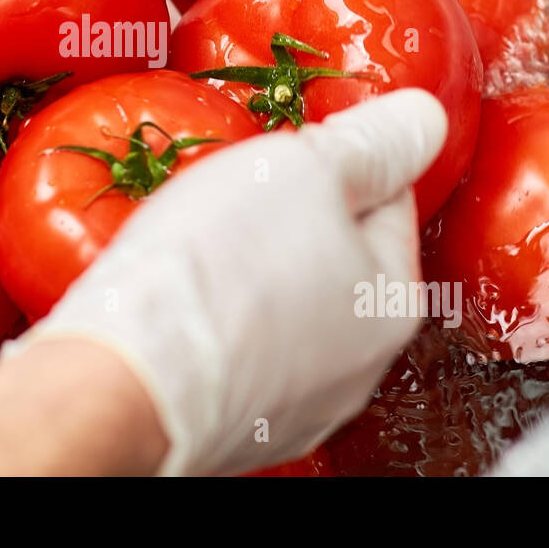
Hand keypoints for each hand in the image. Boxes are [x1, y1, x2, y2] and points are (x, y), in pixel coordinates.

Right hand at [7, 88, 448, 475]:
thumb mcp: (305, 170)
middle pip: (337, 260)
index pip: (389, 203)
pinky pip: (237, 354)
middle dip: (293, 220)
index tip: (292, 148)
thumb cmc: (214, 270)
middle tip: (239, 193)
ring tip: (200, 245)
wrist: (123, 378)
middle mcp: (357, 368)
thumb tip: (424, 118)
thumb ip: (374, 141)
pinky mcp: (235, 429)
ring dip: (253, 274)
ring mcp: (297, 407)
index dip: (339, 161)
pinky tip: (182, 303)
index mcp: (390, 303)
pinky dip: (217, 325)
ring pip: (286, 310)